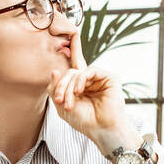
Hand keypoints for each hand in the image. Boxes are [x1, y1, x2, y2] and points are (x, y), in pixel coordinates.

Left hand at [48, 30, 139, 155]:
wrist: (101, 131)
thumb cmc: (85, 121)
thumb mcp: (62, 106)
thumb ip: (56, 89)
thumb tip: (54, 70)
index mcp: (80, 85)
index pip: (75, 64)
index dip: (74, 48)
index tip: (73, 32)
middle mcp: (90, 80)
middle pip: (69, 72)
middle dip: (61, 85)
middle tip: (60, 100)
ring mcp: (100, 78)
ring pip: (77, 72)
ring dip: (69, 87)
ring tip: (69, 102)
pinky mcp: (110, 78)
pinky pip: (90, 70)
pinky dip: (81, 80)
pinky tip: (80, 90)